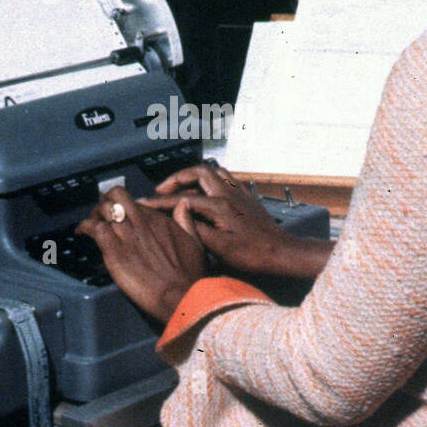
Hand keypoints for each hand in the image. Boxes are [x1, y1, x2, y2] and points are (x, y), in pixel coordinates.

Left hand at [76, 186, 206, 322]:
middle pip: (116, 196)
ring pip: (102, 209)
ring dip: (93, 215)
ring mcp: (127, 236)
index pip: (135, 202)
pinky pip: (94, 229)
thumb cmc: (189, 277)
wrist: (180, 296)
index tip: (121, 216)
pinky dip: (85, 228)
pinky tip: (82, 233)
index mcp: (159, 220)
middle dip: (105, 202)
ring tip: (89, 224)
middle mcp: (142, 223)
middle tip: (101, 214)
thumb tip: (182, 205)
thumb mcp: (196, 243)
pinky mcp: (114, 251)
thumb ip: (186, 221)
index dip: (124, 207)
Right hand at [140, 163, 330, 278]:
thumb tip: (179, 216)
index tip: (146, 204)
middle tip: (162, 190)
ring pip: (212, 172)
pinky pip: (224, 180)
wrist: (281, 253)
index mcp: (219, 205)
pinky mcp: (246, 199)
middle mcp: (229, 193)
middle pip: (198, 172)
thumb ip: (197, 229)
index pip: (183, 199)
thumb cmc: (254, 254)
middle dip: (177, 179)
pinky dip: (210, 182)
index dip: (161, 202)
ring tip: (182, 189)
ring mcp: (239, 194)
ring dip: (194, 177)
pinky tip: (206, 195)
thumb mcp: (220, 248)